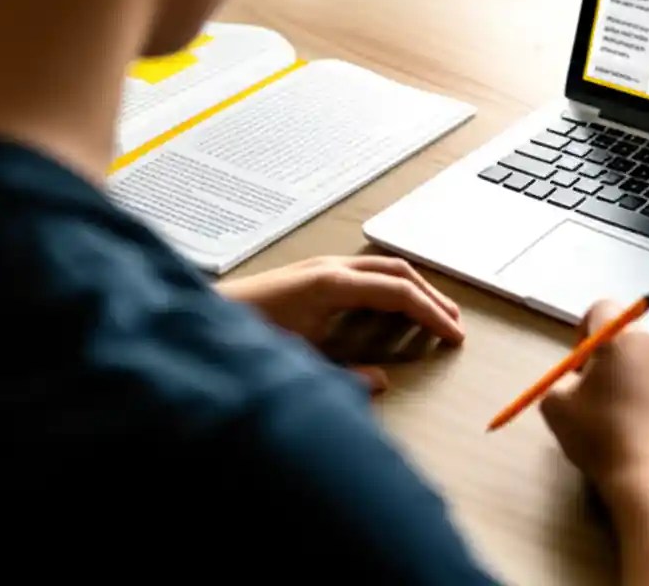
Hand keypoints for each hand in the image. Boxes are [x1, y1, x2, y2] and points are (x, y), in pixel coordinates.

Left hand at [217, 256, 464, 390]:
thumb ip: (343, 377)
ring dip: (412, 289)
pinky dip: (388, 288)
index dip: (432, 314)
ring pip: (381, 269)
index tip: (454, 336)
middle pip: (397, 271)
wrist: (193, 324)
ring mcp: (317, 268)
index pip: (399, 292)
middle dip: (431, 296)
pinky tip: (391, 308)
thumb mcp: (297, 366)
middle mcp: (328, 269)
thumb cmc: (241, 339)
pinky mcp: (308, 276)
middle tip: (455, 323)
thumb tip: (381, 380)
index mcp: (331, 285)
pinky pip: (363, 273)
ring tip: (433, 314)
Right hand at [542, 301, 648, 585]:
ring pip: (647, 362)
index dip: (585, 333)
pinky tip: (646, 431)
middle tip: (595, 396)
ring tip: (621, 420)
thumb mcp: (555, 408)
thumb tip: (573, 383)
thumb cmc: (600, 437)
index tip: (580, 368)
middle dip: (609, 359)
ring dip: (632, 379)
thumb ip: (558, 383)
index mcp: (620, 340)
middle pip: (626, 337)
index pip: (601, 310)